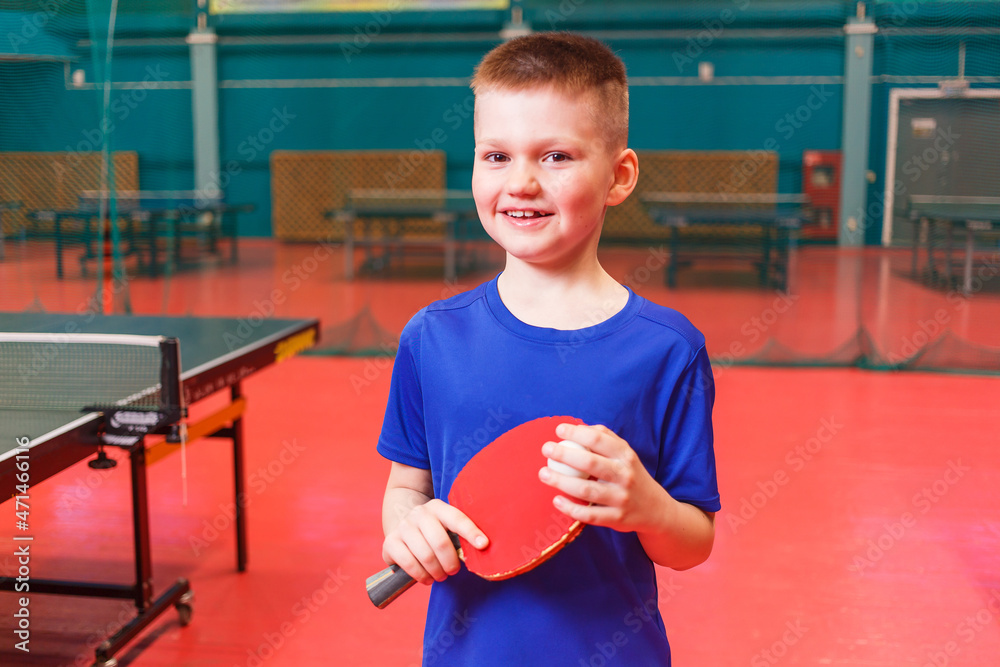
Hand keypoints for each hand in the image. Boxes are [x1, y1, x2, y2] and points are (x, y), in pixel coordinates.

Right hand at [381, 499, 488, 584]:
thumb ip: (460, 536)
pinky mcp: (390, 542)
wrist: (401, 528)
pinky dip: (421, 575)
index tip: (484, 545)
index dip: (471, 532)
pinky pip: (409, 563)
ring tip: (441, 576)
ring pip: (425, 555)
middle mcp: (419, 513)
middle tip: (454, 571)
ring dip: (437, 572)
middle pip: (440, 542)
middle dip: (451, 562)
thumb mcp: (446, 528)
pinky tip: (427, 578)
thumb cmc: (433, 533)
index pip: (457, 519)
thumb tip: (481, 550)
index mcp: (438, 507)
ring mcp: (403, 527)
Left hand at [538, 422, 673, 534]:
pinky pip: (589, 515)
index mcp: (626, 456)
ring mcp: (621, 498)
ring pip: (586, 490)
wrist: (656, 510)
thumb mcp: (626, 454)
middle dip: (563, 454)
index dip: (576, 432)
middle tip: (546, 449)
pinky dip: (570, 508)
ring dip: (560, 481)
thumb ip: (606, 438)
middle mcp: (625, 475)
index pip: (598, 439)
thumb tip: (579, 427)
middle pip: (590, 463)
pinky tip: (556, 500)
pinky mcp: (617, 519)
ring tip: (543, 474)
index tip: (558, 430)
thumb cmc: (632, 475)